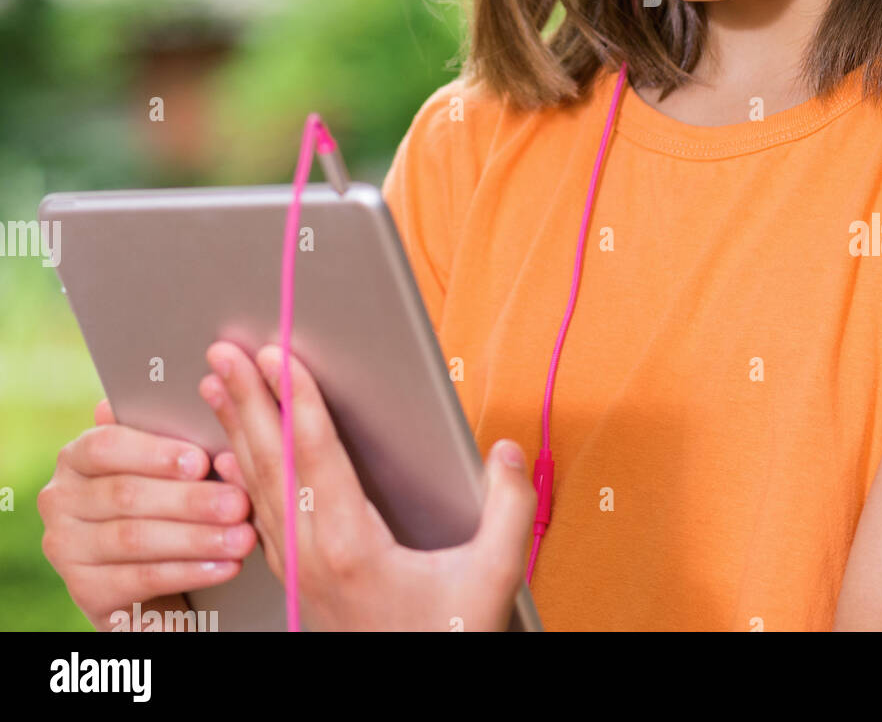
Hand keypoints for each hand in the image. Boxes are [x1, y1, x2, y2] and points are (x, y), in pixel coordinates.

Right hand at [38, 398, 256, 631]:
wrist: (146, 569)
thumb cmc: (164, 494)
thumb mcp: (166, 466)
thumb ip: (175, 438)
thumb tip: (207, 400)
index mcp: (77, 454)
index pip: (107, 445)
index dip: (156, 454)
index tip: (202, 462)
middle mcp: (60, 498)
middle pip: (127, 495)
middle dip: (190, 500)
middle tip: (239, 503)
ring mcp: (66, 547)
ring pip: (135, 539)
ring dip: (196, 538)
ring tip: (241, 537)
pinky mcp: (83, 589)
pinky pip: (140, 579)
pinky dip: (188, 571)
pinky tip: (224, 566)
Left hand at [199, 340, 535, 630]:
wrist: (403, 698)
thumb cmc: (444, 641)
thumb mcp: (491, 578)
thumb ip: (508, 510)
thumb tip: (507, 454)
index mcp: (354, 548)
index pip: (318, 456)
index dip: (298, 401)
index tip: (277, 357)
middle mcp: (313, 555)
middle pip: (272, 463)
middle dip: (248, 400)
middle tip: (225, 352)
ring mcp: (297, 569)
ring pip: (256, 485)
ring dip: (235, 428)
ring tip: (215, 384)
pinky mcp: (295, 578)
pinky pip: (256, 515)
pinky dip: (237, 475)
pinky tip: (225, 456)